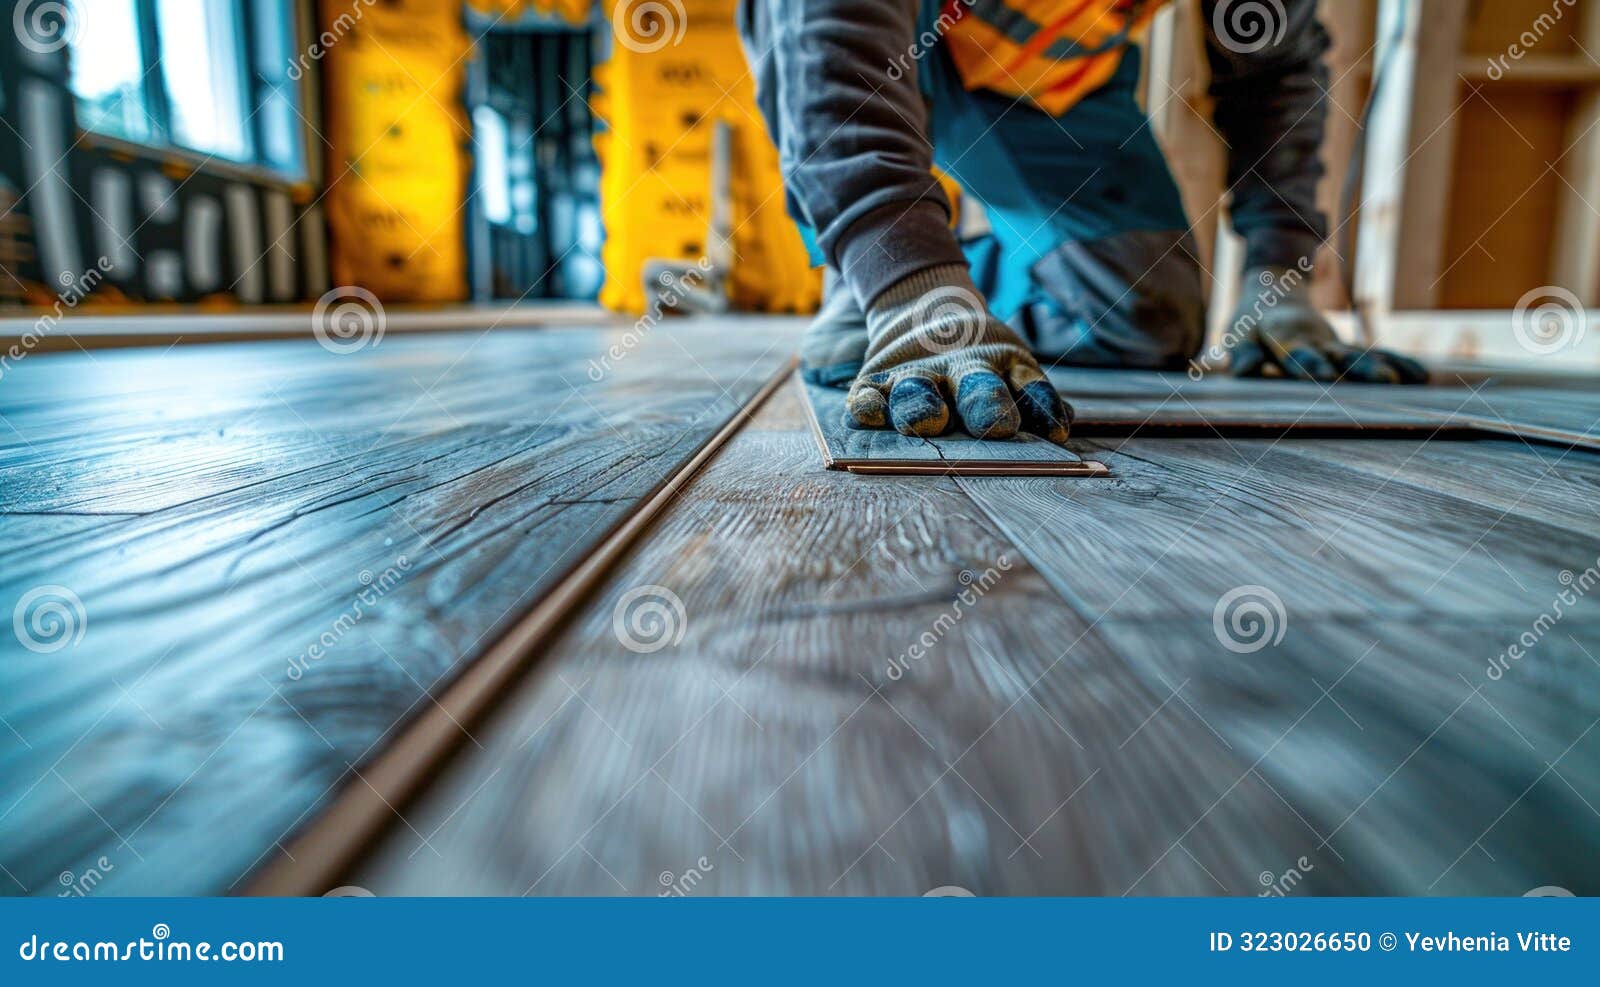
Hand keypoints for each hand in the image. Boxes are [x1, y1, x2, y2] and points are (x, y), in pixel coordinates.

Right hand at [846, 266, 1072, 442]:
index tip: (1056, 433)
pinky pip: (869, 395)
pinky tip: (870, 414)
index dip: (1042, 407)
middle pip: (977, 386)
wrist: (923, 316)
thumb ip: (1033, 400)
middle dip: (987, 405)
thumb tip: (1060, 425)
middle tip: (996, 426)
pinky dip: (868, 404)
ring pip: (919, 391)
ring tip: (930, 422)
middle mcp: (961, 372)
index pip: (1029, 387)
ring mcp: (916, 377)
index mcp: (1005, 370)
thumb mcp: (1013, 372)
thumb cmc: (977, 368)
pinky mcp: (876, 383)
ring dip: (923, 405)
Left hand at [1227, 266, 1426, 383]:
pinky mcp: (1345, 349)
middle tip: (1384, 382)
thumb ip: (1242, 353)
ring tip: (1410, 382)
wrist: (1276, 292)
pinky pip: (1374, 355)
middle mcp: (1317, 340)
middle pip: (1341, 355)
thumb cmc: (1250, 323)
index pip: (1298, 352)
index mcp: (1286, 336)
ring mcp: (1334, 344)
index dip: (1310, 363)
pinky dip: (1396, 364)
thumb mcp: (1238, 335)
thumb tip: (1241, 370)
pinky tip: (1421, 377)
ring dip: (1386, 368)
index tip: (1323, 376)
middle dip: (1362, 369)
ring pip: (1363, 356)